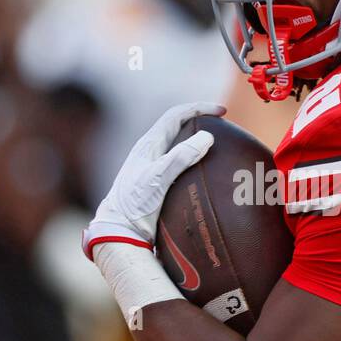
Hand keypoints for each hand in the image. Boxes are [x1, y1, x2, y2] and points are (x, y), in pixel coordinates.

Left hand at [82, 101, 224, 258]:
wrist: (118, 233)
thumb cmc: (134, 207)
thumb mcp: (158, 179)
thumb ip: (180, 157)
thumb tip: (207, 137)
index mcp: (148, 145)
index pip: (176, 115)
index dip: (199, 108)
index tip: (222, 111)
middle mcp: (150, 153)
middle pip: (178, 127)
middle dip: (200, 121)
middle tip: (222, 126)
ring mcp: (152, 168)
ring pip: (178, 145)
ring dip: (197, 141)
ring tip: (217, 148)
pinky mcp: (156, 184)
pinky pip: (179, 164)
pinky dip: (194, 162)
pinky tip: (205, 175)